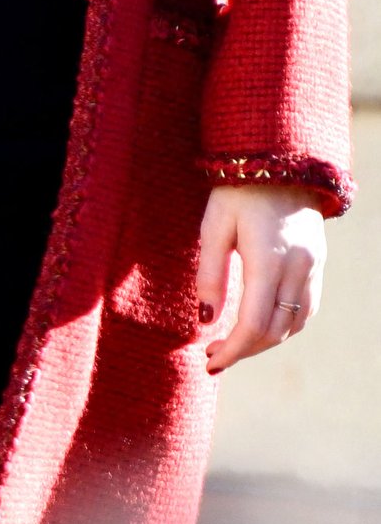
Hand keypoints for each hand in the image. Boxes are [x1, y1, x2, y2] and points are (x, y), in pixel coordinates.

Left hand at [196, 182, 325, 372]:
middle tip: (214, 354)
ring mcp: (313, 265)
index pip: (253, 324)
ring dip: (265, 341)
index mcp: (268, 259)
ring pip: (295, 324)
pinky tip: (262, 326)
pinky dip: (286, 325)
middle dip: (244, 350)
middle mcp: (297, 267)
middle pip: (275, 331)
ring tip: (234, 343)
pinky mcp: (318, 261)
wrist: (279, 160)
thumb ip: (209, 275)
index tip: (209, 363)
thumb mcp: (213, 228)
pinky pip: (307, 307)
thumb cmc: (236, 192)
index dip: (232, 351)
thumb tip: (205, 320)